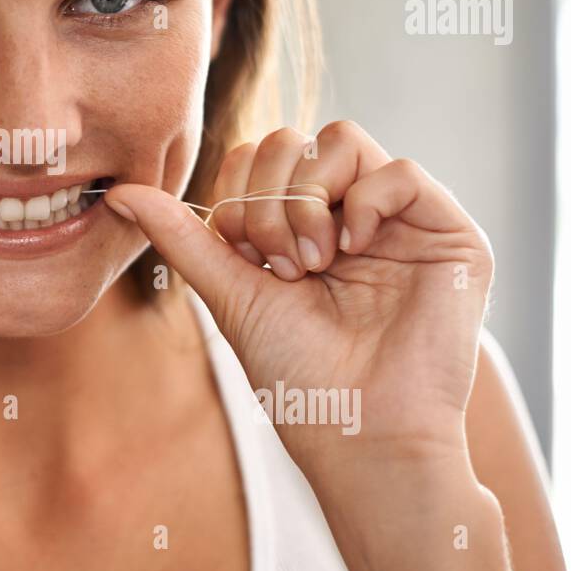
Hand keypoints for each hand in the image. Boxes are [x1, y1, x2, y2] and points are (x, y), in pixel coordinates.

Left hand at [104, 121, 493, 477]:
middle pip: (294, 139)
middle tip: (280, 264)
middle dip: (269, 198)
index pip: (259, 155)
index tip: (245, 257)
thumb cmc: (297, 374)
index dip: (239, 193)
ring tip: (314, 262)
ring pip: (343, 139)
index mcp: (301, 223)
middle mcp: (349, 213)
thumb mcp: (230, 292)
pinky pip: (401, 170)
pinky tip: (355, 250)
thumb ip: (181, 236)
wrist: (358, 431)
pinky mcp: (450, 233)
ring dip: (309, 199)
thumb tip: (120, 191)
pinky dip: (366, 203)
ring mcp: (400, 220)